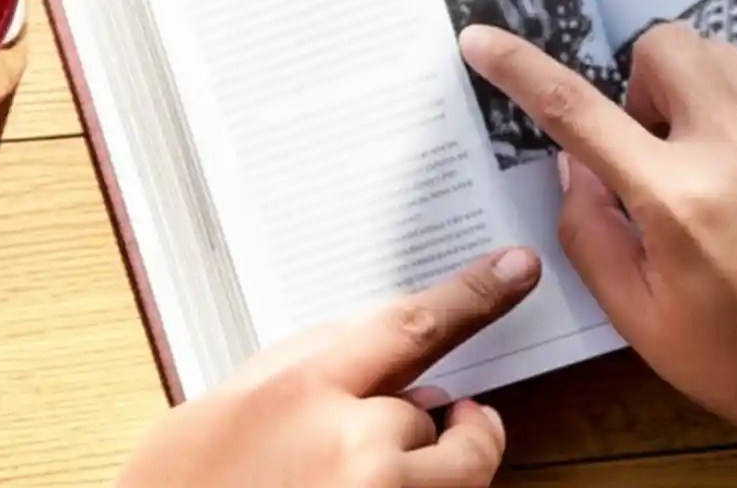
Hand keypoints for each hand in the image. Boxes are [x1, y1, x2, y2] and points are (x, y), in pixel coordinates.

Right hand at [116, 248, 540, 487]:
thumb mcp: (220, 412)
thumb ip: (307, 379)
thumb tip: (387, 380)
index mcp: (298, 394)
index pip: (412, 326)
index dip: (473, 295)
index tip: (515, 270)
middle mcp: (354, 452)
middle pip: (429, 417)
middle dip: (402, 435)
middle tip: (349, 457)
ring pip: (449, 475)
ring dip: (418, 478)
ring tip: (350, 486)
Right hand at [460, 24, 736, 487]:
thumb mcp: (640, 318)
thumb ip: (589, 232)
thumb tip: (574, 165)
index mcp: (679, 201)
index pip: (576, 111)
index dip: (519, 68)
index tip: (483, 40)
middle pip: (662, 46)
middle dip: (637, 84)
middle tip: (648, 149)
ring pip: (718, 54)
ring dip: (688, 93)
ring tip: (702, 164)